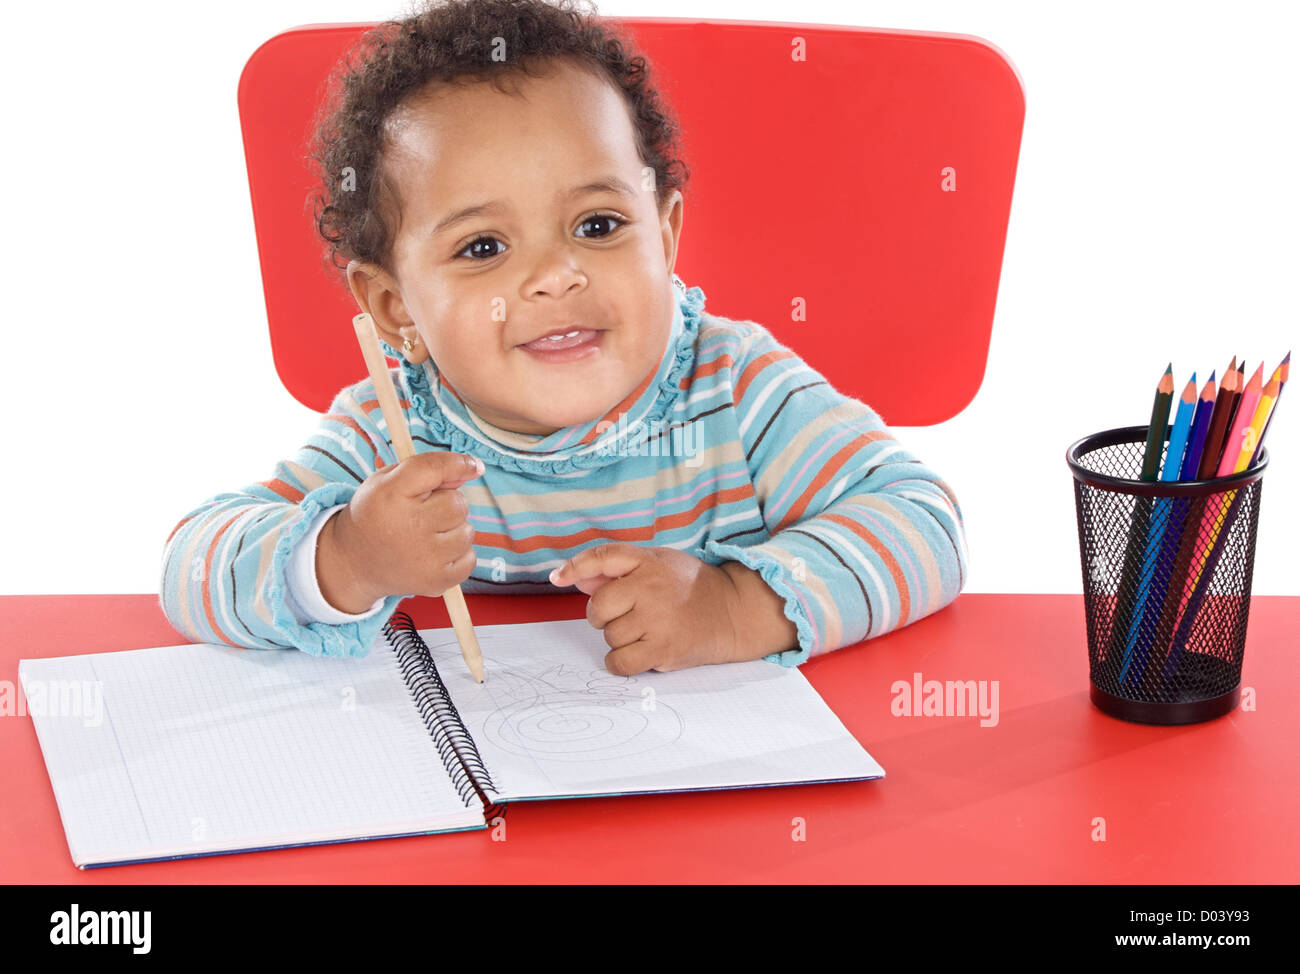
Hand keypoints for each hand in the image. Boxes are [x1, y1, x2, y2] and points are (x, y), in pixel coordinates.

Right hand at [318, 451, 483, 611]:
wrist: (354, 562)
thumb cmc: (377, 516)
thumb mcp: (386, 482)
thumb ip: (426, 469)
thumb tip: (470, 470)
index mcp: (390, 494)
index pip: (434, 468)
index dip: (458, 464)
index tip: (474, 466)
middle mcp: (407, 525)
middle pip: (458, 503)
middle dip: (449, 503)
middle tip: (424, 513)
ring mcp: (423, 557)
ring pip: (467, 531)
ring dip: (454, 530)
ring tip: (426, 535)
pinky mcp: (436, 580)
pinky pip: (470, 558)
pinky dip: (458, 555)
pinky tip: (435, 554)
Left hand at [548, 543, 743, 674]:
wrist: (733, 612)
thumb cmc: (690, 588)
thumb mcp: (657, 565)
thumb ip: (615, 570)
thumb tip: (572, 578)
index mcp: (648, 560)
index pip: (602, 557)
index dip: (575, 566)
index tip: (557, 578)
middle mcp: (651, 587)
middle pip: (597, 608)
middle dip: (605, 616)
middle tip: (630, 614)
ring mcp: (657, 619)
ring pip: (609, 637)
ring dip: (620, 639)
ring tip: (647, 630)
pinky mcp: (663, 649)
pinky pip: (619, 662)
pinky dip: (621, 662)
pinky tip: (639, 652)